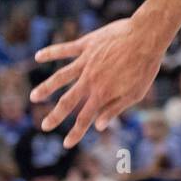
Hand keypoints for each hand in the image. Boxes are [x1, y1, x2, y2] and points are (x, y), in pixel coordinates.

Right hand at [31, 18, 165, 148]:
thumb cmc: (145, 66)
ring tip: (34, 97)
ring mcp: (86, 61)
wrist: (146, 36)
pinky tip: (38, 56)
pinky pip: (65, 49)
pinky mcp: (86, 45)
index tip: (66, 144)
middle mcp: (90, 79)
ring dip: (46, 88)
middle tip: (44, 126)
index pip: (85, 118)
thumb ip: (115, 108)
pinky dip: (51, 52)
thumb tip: (98, 126)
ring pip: (60, 77)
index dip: (76, 133)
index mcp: (103, 93)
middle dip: (55, 116)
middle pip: (68, 101)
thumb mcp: (135, 93)